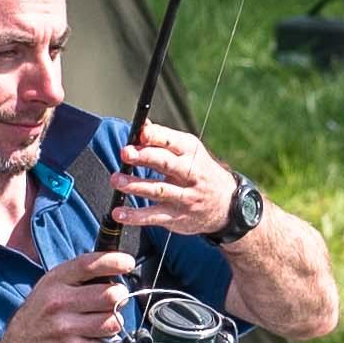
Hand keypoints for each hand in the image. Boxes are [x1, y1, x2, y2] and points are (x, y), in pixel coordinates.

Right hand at [0, 249, 136, 342]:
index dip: (113, 261)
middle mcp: (59, 304)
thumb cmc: (40, 316)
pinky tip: (90, 339)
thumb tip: (114, 271)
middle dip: (119, 297)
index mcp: (54, 283)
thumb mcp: (50, 287)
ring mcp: (66, 329)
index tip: (127, 263)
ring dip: (113, 322)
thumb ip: (78, 277)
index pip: (89, 265)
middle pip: (110, 295)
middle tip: (114, 300)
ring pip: (113, 322)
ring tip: (100, 322)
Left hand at [115, 121, 242, 236]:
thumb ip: (163, 139)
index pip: (171, 141)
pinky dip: (136, 216)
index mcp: (190, 152)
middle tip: (125, 153)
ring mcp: (185, 196)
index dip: (154, 136)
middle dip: (144, 157)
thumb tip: (141, 126)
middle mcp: (190, 173)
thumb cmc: (200, 171)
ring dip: (135, 185)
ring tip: (116, 180)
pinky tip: (119, 213)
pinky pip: (155, 216)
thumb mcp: (188, 151)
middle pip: (165, 163)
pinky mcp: (178, 216)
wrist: (227, 204)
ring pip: (158, 190)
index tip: (139, 133)